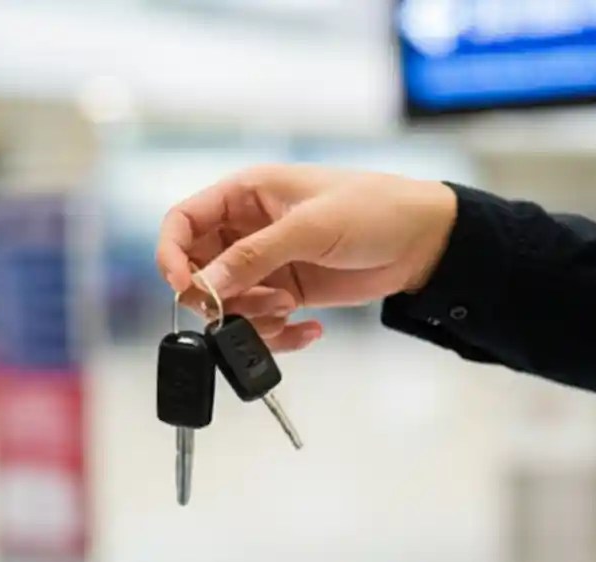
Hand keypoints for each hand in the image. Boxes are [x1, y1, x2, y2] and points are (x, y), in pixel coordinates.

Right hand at [156, 164, 456, 351]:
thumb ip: (254, 257)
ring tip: (288, 309)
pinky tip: (308, 328)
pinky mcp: (287, 292)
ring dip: (252, 317)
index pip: (183, 221)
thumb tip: (204, 286)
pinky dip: (277, 334)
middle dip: (218, 295)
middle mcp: (248, 228)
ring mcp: (267, 263)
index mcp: (245, 194)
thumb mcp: (310, 227)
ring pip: (227, 303)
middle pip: (198, 269)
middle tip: (253, 303)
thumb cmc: (375, 209)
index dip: (170, 253)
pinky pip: (260, 322)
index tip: (182, 285)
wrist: (425, 241)